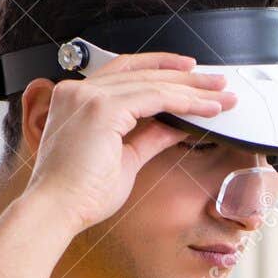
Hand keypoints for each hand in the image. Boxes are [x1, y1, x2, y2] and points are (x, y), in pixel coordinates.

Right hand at [21, 51, 237, 232]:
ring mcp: (89, 96)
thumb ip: (149, 137)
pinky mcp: (102, 109)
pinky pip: (154, 97)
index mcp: (78, 98)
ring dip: (192, 89)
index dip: (160, 69)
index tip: (190, 73)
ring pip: (153, 82)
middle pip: (143, 72)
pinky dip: (184, 101)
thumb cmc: (81, 193)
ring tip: (222, 95)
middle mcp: (80, 90)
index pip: (126, 72)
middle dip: (185, 77)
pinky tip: (206, 108)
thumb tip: (176, 125)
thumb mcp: (125, 158)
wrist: (56, 209)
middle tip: (218, 83)